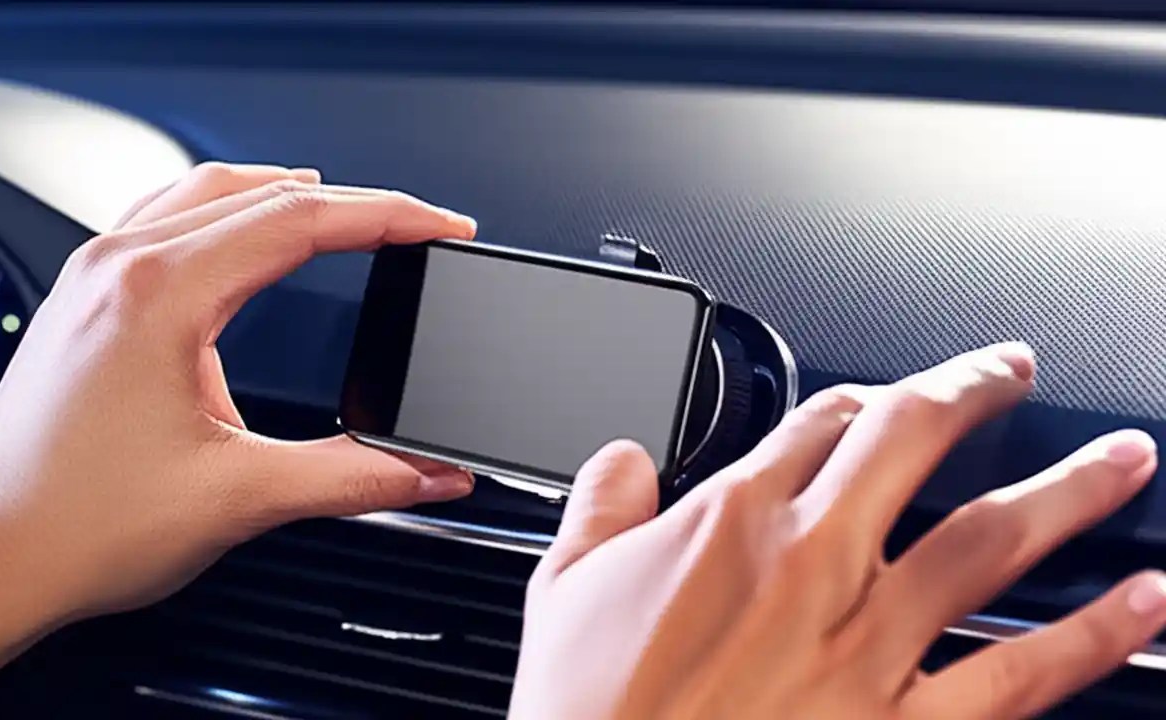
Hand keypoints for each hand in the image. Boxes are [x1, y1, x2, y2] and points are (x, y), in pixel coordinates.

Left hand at [0, 162, 477, 717]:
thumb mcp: (242, 497)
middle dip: (353, 205)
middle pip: (262, 194)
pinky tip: (242, 239)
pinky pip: (163, 219)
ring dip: (284, 195)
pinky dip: (224, 214)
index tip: (441, 225)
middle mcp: (121, 268)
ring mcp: (94, 279)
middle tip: (414, 226)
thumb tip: (431, 470)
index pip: (302, 219)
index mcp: (161, 294)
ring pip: (206, 194)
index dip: (388, 216)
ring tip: (344, 212)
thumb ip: (355, 478)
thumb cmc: (79, 527)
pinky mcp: (83, 302)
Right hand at [512, 344, 1164, 718]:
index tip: (882, 397)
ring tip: (1126, 457)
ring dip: (1069, 489)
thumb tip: (621, 458)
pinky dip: (1096, 632)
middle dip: (973, 390)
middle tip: (1011, 369)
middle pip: (912, 440)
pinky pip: (1021, 667)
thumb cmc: (591, 710)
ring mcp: (870, 638)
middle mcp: (815, 560)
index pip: (815, 422)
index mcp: (733, 519)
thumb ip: (600, 505)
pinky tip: (1142, 600)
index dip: (859, 397)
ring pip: (991, 538)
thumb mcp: (564, 588)